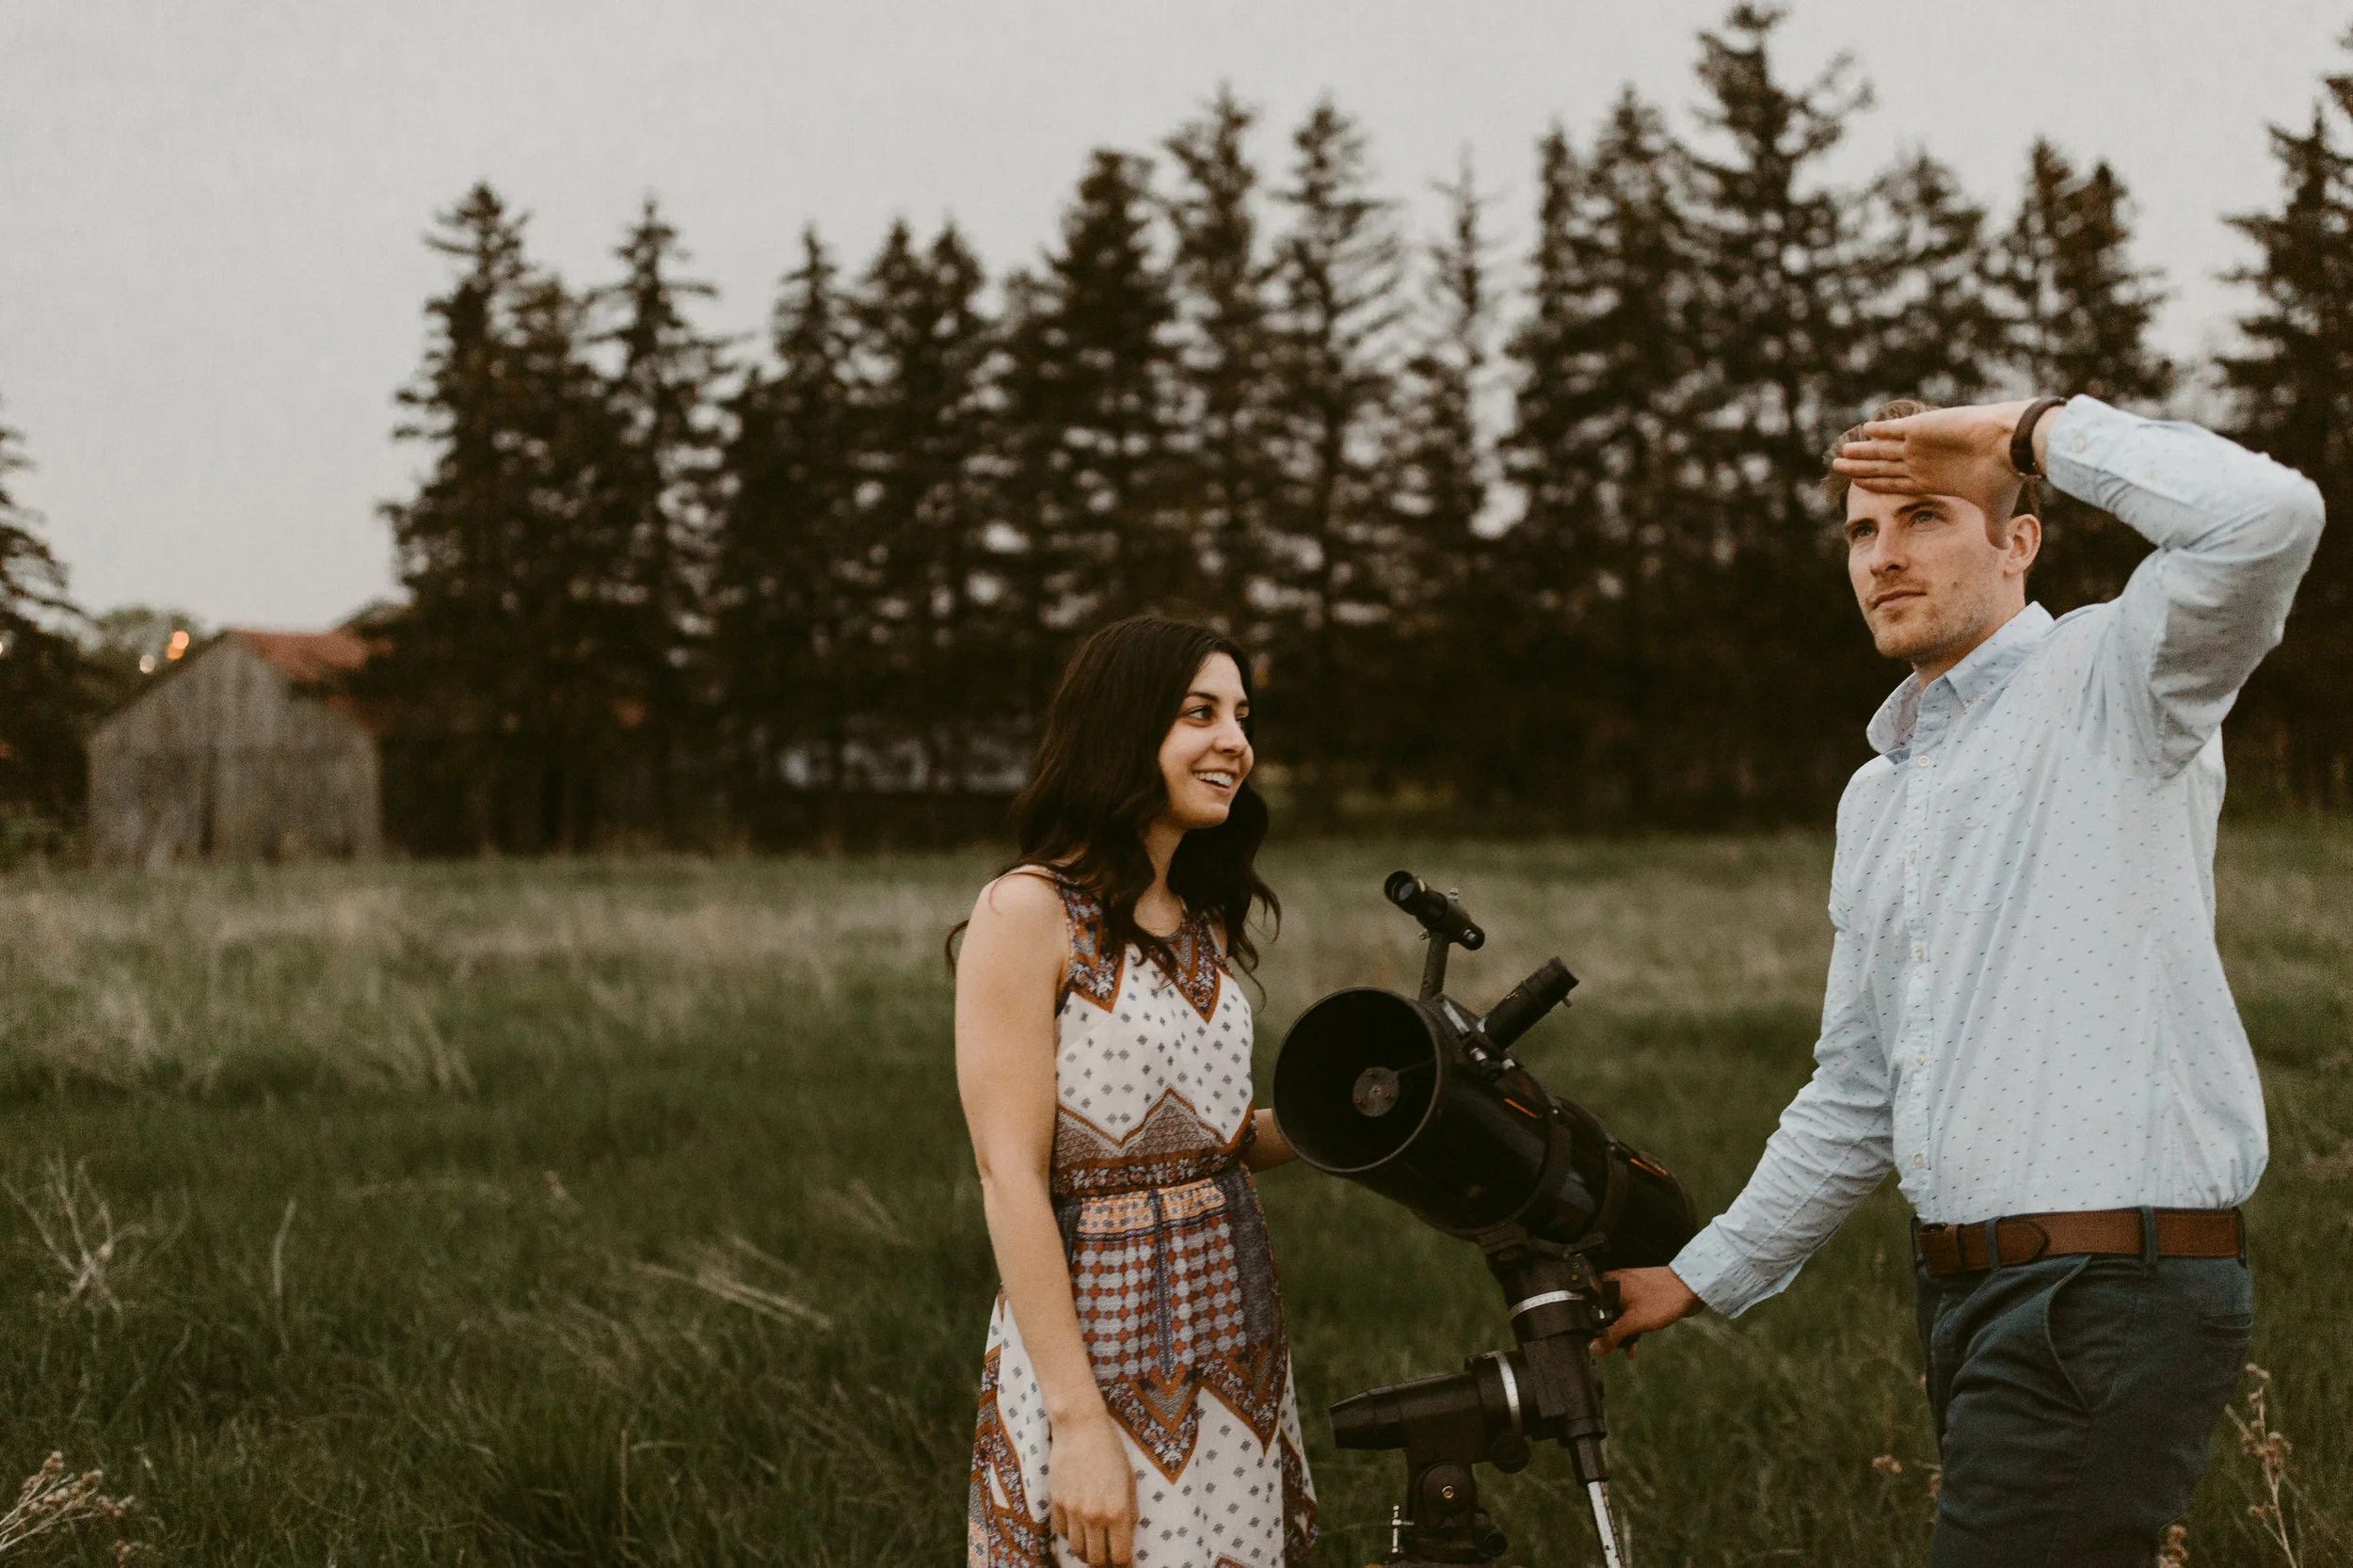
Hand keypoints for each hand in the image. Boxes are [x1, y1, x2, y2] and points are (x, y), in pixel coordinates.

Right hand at [1047, 1408, 1136, 1565]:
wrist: (1080, 1427)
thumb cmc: (1111, 1449)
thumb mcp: (1130, 1480)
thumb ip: (1130, 1511)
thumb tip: (1127, 1534)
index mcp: (1118, 1511)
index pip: (1120, 1555)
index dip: (1124, 1564)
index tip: (1125, 1563)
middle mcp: (1094, 1516)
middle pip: (1096, 1559)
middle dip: (1104, 1563)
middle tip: (1108, 1556)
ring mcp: (1072, 1511)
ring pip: (1076, 1549)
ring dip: (1086, 1551)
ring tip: (1093, 1545)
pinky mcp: (1055, 1502)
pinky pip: (1061, 1531)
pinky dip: (1070, 1534)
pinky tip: (1077, 1526)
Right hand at [1590, 1266, 1704, 1358]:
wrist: (1690, 1289)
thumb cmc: (1660, 1300)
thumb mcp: (1632, 1322)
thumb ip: (1611, 1336)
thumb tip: (1593, 1348)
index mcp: (1608, 1283)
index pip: (1585, 1300)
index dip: (1583, 1319)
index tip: (1586, 1335)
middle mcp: (1615, 1283)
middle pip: (1601, 1309)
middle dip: (1605, 1330)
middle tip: (1606, 1347)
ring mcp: (1629, 1289)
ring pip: (1616, 1312)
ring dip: (1620, 1331)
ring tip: (1625, 1349)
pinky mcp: (1641, 1295)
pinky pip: (1629, 1312)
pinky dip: (1630, 1326)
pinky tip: (1634, 1344)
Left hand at [1831, 400, 2044, 517]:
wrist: (2014, 446)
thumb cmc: (2005, 475)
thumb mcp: (1994, 509)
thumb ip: (1992, 528)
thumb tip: (2003, 549)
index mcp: (1932, 479)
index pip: (1895, 482)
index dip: (1875, 483)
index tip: (1857, 485)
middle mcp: (1923, 461)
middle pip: (1882, 465)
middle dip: (1859, 467)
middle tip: (1836, 466)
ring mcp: (1921, 444)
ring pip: (1882, 449)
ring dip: (1862, 452)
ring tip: (1841, 453)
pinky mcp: (1923, 427)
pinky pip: (1894, 429)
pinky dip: (1879, 430)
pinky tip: (1864, 431)